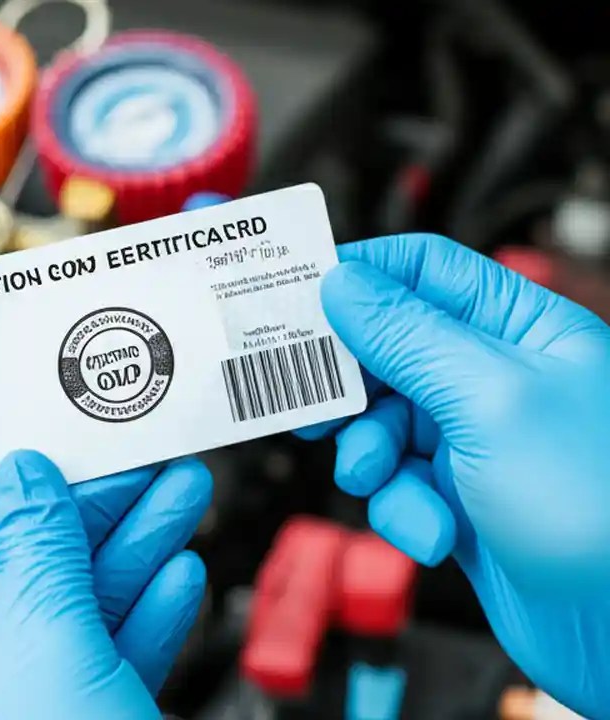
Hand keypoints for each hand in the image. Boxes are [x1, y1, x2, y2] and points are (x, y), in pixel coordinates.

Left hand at [0, 449, 211, 719]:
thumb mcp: (38, 641)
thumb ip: (35, 550)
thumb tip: (24, 475)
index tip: (38, 429)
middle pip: (23, 559)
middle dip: (88, 502)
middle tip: (133, 451)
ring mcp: (34, 698)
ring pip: (81, 602)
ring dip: (134, 542)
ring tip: (178, 487)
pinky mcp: (90, 718)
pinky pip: (114, 651)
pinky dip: (149, 609)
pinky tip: (177, 569)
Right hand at [302, 233, 609, 716]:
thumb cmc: (597, 509)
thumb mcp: (488, 401)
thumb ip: (406, 336)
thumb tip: (342, 283)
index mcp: (523, 330)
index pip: (423, 269)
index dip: (358, 277)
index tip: (294, 296)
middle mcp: (498, 379)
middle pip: (387, 349)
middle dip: (347, 383)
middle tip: (309, 401)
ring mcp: (478, 441)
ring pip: (381, 424)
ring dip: (369, 457)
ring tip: (381, 479)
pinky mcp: (461, 501)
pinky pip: (396, 487)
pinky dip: (400, 510)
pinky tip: (433, 532)